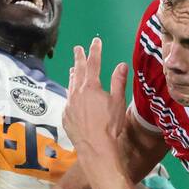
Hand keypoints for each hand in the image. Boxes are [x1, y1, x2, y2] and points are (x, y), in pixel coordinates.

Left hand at [64, 38, 127, 159]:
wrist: (95, 147)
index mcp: (91, 87)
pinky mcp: (66, 116)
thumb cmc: (110, 126)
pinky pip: (68, 99)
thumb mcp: (118, 102)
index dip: (95, 51)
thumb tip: (122, 65)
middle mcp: (77, 92)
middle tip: (78, 48)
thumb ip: (118, 82)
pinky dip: (70, 92)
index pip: (93, 63)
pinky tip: (72, 94)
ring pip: (70, 84)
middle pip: (78, 71)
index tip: (95, 41)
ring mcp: (69, 104)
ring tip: (73, 68)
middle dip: (79, 58)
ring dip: (73, 74)